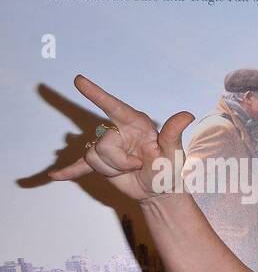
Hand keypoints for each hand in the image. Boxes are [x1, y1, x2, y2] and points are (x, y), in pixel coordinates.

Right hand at [48, 74, 193, 201]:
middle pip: (102, 143)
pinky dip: (70, 170)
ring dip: (112, 169)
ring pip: (94, 156)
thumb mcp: (173, 152)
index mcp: (135, 124)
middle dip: (119, 162)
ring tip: (130, 171)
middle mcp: (119, 132)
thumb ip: (173, 133)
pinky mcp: (101, 163)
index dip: (96, 94)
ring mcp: (107, 147)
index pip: (114, 107)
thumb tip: (187, 114)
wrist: (160, 191)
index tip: (79, 80)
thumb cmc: (170, 169)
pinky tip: (56, 176)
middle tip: (138, 166)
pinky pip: (82, 165)